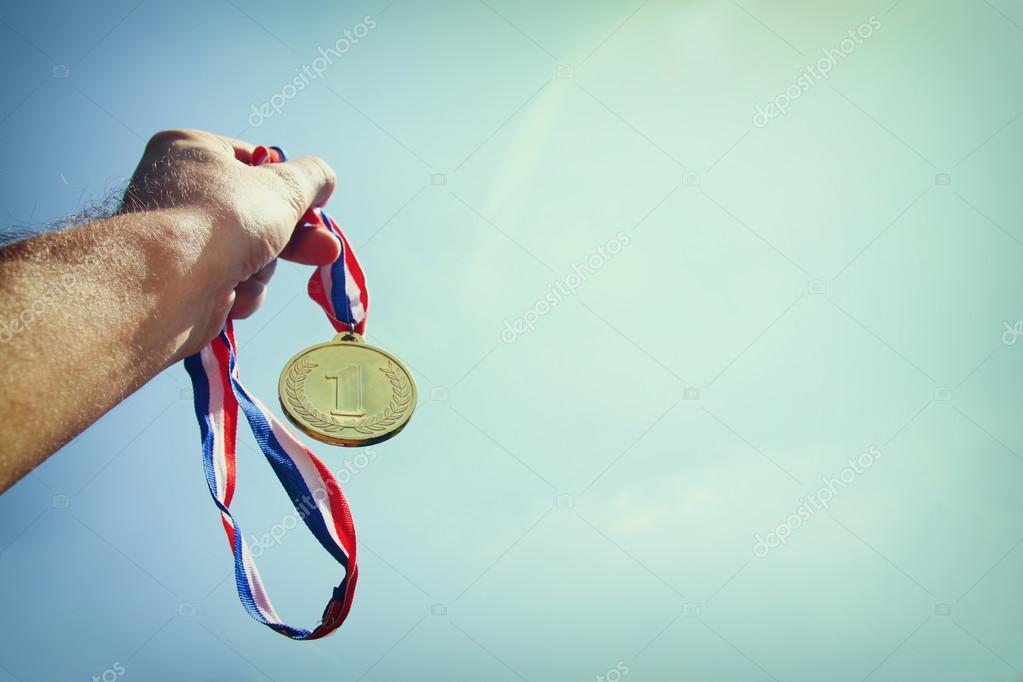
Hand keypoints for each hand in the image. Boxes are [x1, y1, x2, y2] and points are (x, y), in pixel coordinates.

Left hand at [122, 129, 339, 355]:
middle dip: (292, 239)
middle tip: (325, 251)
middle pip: (255, 214)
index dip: (286, 185)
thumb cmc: (221, 220)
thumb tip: (324, 176)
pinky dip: (238, 292)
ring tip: (251, 275)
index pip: (251, 160)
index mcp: (189, 150)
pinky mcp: (181, 283)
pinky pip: (229, 284)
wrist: (165, 286)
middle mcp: (176, 191)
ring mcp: (177, 240)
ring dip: (261, 269)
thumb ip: (310, 178)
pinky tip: (230, 295)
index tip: (315, 205)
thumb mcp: (281, 188)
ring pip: (247, 255)